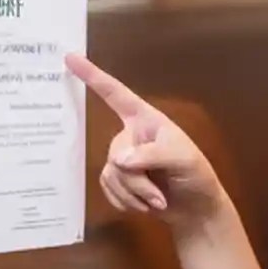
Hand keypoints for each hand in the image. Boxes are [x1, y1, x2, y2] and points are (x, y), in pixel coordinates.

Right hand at [65, 53, 224, 225]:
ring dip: (134, 195)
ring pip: (111, 176)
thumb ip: (152, 155)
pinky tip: (146, 206)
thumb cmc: (196, 176)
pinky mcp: (119, 181)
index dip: (92, 76)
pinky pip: (108, 190)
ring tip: (158, 201)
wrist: (197, 211)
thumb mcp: (182, 159)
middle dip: (136, 181)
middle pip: (115, 154)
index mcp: (145, 120)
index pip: (115, 94)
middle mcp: (130, 135)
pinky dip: (127, 202)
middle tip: (160, 196)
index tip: (70, 57)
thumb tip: (119, 161)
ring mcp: (123, 159)